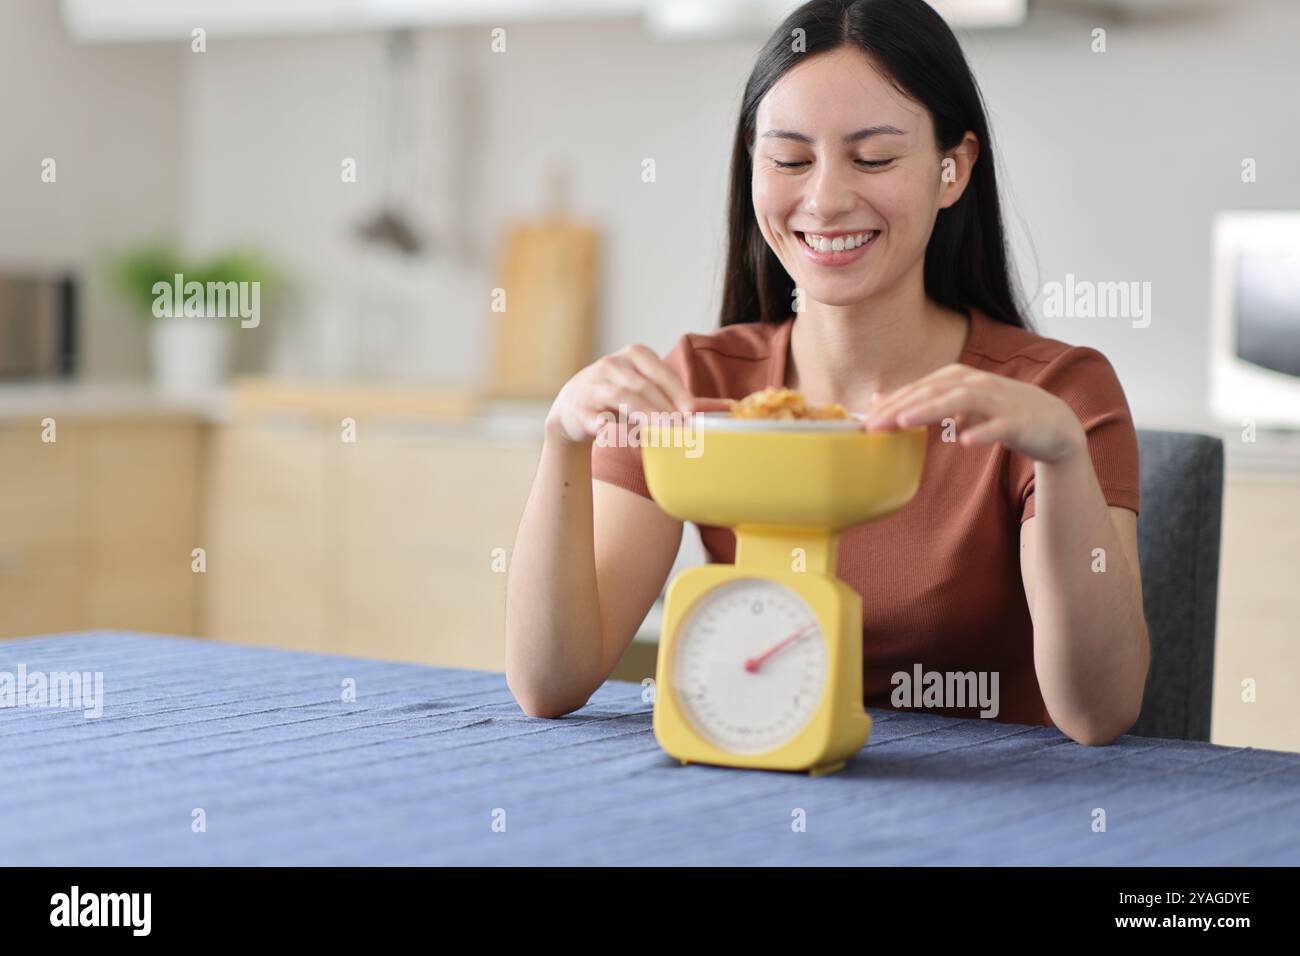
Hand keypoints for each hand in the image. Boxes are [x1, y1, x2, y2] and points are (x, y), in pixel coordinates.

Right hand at [545, 344, 732, 445]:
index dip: (676, 391)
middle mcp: (612, 364)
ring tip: (658, 432)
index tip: (691, 412)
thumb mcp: (650, 390)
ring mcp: (593, 384)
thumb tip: (730, 407)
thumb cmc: (621, 398)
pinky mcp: (578, 407)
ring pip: (621, 398)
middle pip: (642, 387)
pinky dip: (603, 424)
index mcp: (635, 356)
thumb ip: (685, 399)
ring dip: (641, 415)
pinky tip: (611, 432)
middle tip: (680, 428)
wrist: (573, 408)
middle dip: (663, 409)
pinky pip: (593, 416)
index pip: (660, 372)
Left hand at [862, 364, 1085, 463]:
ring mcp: (998, 401)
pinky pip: (999, 426)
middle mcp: (976, 384)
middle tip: (872, 426)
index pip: (917, 389)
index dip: (890, 404)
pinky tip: (964, 441)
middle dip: (900, 408)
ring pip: (961, 402)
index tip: (863, 423)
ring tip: (904, 423)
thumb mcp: (955, 404)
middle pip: (933, 392)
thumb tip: (878, 400)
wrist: (1052, 423)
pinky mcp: (1019, 422)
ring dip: (931, 410)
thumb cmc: (996, 413)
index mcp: (957, 378)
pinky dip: (982, 432)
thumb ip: (920, 401)